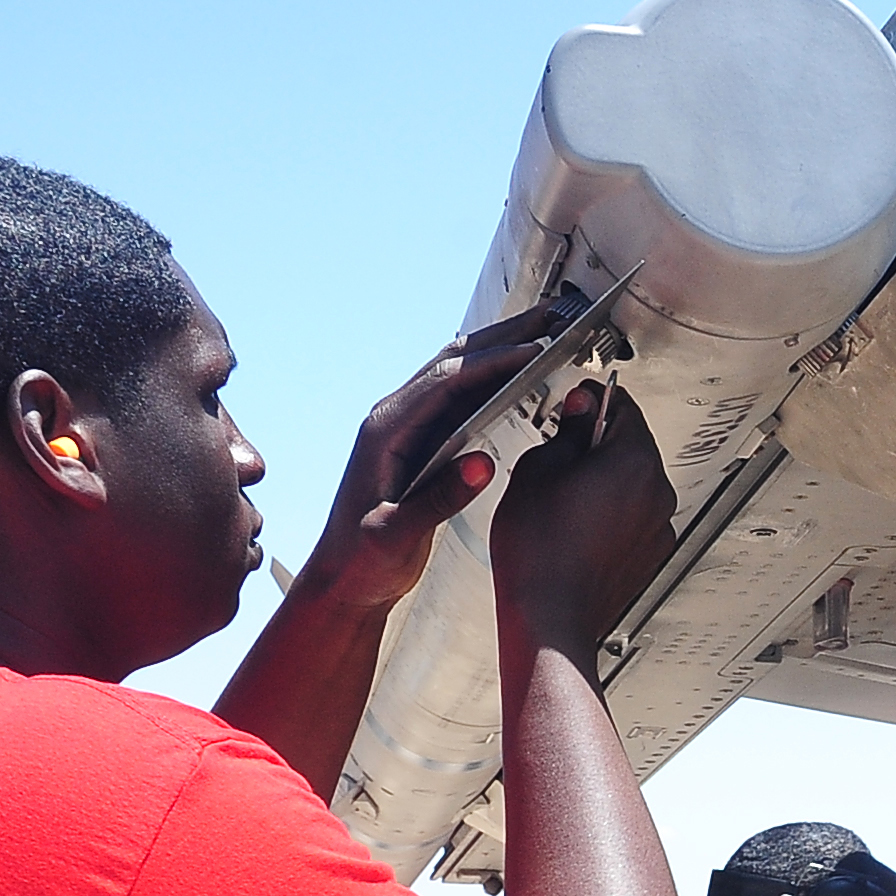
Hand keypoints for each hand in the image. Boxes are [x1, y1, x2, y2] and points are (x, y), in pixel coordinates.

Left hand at [291, 308, 577, 614]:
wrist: (344, 580)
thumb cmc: (363, 561)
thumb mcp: (395, 536)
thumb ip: (439, 501)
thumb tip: (485, 464)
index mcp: (385, 432)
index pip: (445, 382)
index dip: (492, 362)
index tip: (536, 351)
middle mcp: (395, 419)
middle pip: (454, 361)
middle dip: (503, 336)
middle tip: (550, 315)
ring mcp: (407, 427)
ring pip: (458, 372)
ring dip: (500, 349)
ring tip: (545, 331)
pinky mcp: (421, 441)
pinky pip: (461, 397)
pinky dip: (493, 377)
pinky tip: (520, 370)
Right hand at [489, 382, 676, 656]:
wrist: (551, 620)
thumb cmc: (540, 551)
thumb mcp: (538, 469)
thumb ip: (567, 430)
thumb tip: (581, 409)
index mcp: (635, 461)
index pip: (624, 405)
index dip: (593, 400)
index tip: (574, 404)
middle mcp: (658, 492)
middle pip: (632, 445)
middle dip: (598, 442)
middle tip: (559, 453)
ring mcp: (658, 526)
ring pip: (632, 483)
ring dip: (604, 479)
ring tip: (562, 497)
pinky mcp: (650, 554)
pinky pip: (633, 517)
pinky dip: (611, 513)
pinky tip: (576, 526)